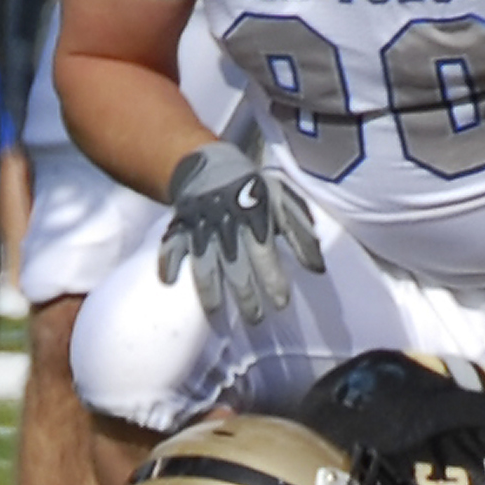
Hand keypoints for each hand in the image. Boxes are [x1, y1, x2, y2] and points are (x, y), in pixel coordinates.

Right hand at [158, 127, 324, 327]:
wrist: (210, 165)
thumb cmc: (252, 188)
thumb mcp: (282, 202)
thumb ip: (301, 233)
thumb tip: (317, 268)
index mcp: (254, 218)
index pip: (264, 255)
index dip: (273, 281)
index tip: (281, 304)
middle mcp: (227, 227)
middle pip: (236, 270)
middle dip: (246, 298)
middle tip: (256, 320)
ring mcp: (201, 228)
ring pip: (204, 266)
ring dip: (210, 293)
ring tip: (217, 315)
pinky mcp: (180, 228)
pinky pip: (171, 246)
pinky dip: (168, 263)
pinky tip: (169, 282)